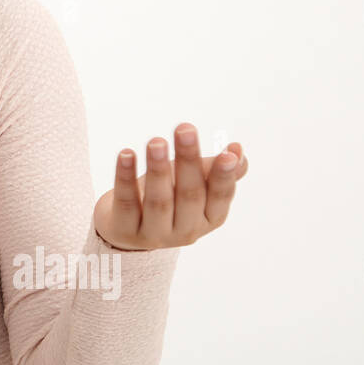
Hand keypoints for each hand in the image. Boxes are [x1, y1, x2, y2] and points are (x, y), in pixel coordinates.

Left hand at [93, 122, 249, 250]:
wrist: (127, 227)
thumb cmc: (169, 197)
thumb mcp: (195, 184)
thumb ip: (216, 170)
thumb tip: (238, 152)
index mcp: (210, 218)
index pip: (220, 197)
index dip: (224, 176)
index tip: (227, 153)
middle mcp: (186, 230)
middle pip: (189, 195)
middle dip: (188, 161)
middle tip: (184, 129)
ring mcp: (155, 235)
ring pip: (159, 201)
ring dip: (158, 169)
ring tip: (156, 141)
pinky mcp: (125, 231)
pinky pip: (126, 202)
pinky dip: (125, 177)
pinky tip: (126, 154)